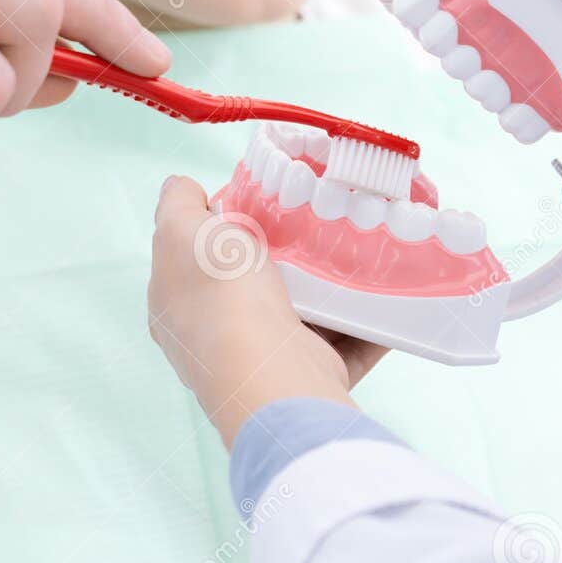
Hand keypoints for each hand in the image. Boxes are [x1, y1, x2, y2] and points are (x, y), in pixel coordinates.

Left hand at [149, 176, 386, 447]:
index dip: (224, 225)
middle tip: (315, 220)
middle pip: (253, 283)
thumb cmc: (221, 296)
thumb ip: (176, 204)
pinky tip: (384, 292)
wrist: (269, 372)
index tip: (261, 199)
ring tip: (356, 247)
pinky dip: (367, 321)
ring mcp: (266, 360)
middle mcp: (218, 337)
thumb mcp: (180, 231)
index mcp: (179, 305)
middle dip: (285, 253)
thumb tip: (183, 188)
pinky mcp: (311, 374)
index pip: (198, 258)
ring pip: (303, 312)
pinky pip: (347, 341)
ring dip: (330, 285)